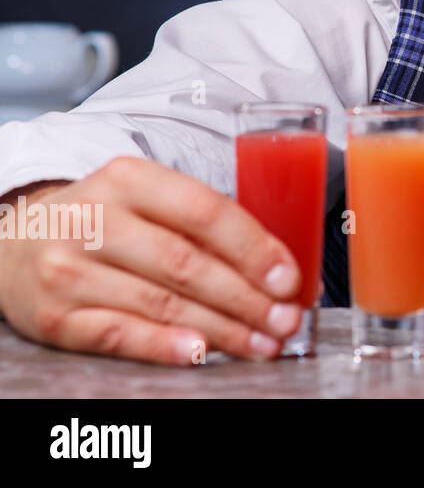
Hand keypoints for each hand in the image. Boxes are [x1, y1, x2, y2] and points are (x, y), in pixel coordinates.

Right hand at [0, 157, 303, 365]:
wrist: (17, 243)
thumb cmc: (106, 221)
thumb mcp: (148, 200)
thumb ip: (207, 226)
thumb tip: (280, 269)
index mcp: (130, 178)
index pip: (205, 212)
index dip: (254, 249)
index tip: (288, 279)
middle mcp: (95, 219)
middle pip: (186, 264)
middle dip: (246, 297)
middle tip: (285, 319)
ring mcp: (69, 270)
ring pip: (160, 303)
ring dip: (221, 329)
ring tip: (261, 341)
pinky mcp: (53, 316)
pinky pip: (119, 334)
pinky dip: (164, 346)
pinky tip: (201, 352)